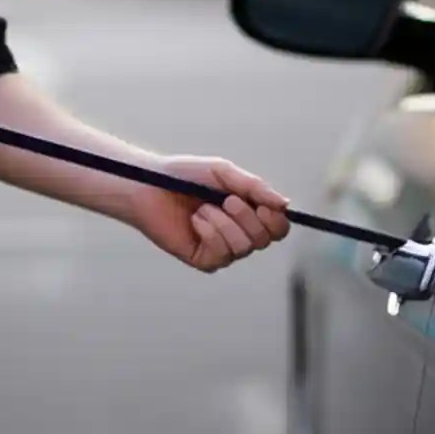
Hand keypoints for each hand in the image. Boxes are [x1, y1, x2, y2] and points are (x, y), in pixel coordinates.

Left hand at [132, 156, 291, 272]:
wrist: (149, 186)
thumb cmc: (185, 175)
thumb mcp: (223, 172)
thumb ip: (255, 187)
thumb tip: (285, 204)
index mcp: (248, 212)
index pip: (278, 227)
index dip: (276, 220)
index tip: (262, 205)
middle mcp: (239, 234)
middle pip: (264, 239)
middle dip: (247, 217)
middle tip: (227, 200)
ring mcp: (222, 249)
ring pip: (243, 247)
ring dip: (224, 223)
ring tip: (203, 208)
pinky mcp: (205, 260)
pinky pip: (221, 254)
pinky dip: (210, 232)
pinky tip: (196, 221)